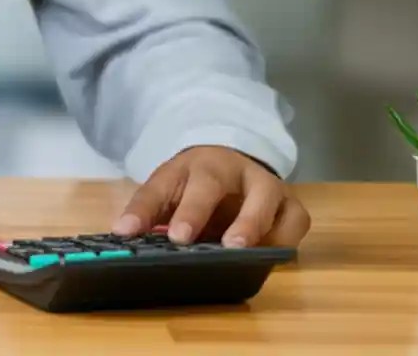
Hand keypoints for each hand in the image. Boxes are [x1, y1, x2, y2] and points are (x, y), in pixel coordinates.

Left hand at [112, 146, 309, 247]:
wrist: (233, 163)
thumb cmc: (195, 184)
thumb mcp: (166, 189)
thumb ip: (146, 211)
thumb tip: (122, 234)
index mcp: (190, 167)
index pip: (162, 186)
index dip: (147, 209)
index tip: (137, 232)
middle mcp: (228, 170)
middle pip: (211, 184)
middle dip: (197, 210)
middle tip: (183, 238)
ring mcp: (263, 185)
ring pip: (264, 197)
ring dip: (253, 224)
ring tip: (238, 249)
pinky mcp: (290, 205)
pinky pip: (295, 220)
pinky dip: (285, 237)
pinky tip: (269, 254)